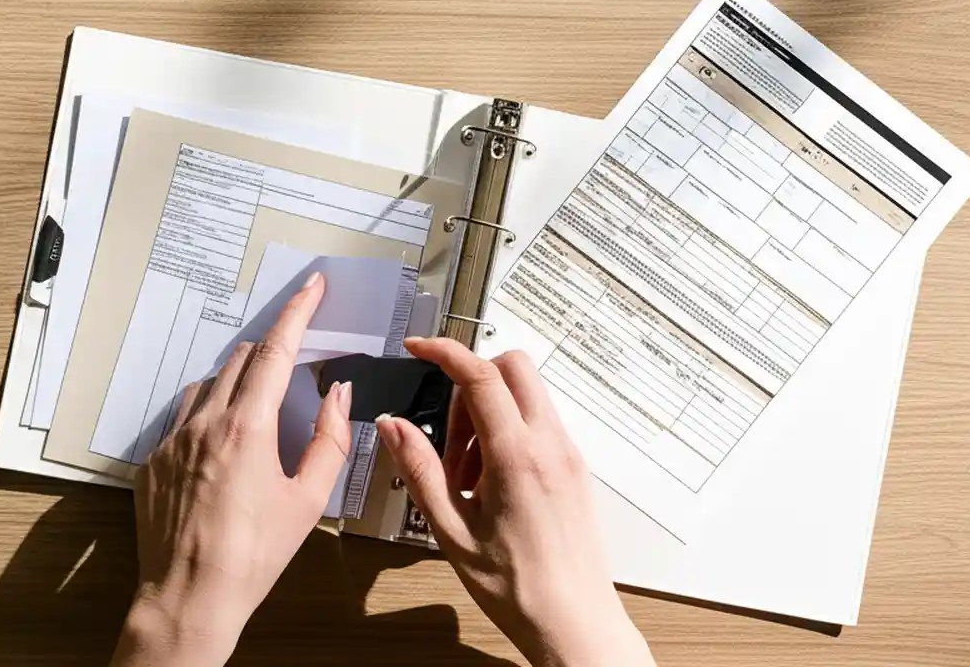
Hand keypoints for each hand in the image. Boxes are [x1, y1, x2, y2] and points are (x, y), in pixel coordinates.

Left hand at [111, 272, 352, 666]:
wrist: (190, 597)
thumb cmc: (253, 556)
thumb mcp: (308, 501)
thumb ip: (329, 440)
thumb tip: (336, 394)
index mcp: (248, 428)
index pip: (275, 350)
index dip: (297, 313)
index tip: (311, 288)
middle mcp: (205, 424)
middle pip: (241, 359)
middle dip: (271, 351)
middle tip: (293, 366)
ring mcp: (172, 440)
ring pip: (209, 384)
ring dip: (238, 382)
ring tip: (259, 414)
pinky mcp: (153, 460)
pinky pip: (183, 416)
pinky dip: (208, 412)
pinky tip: (223, 445)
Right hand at [376, 337, 654, 666]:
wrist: (574, 622)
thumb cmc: (518, 589)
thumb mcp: (451, 531)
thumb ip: (420, 470)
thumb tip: (393, 426)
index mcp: (518, 457)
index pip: (481, 375)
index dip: (445, 351)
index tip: (420, 347)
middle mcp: (551, 447)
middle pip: (512, 368)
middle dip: (470, 381)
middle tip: (446, 432)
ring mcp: (569, 455)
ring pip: (527, 395)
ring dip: (488, 412)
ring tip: (465, 473)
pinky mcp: (575, 469)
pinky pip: (539, 424)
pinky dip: (508, 432)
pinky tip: (488, 482)